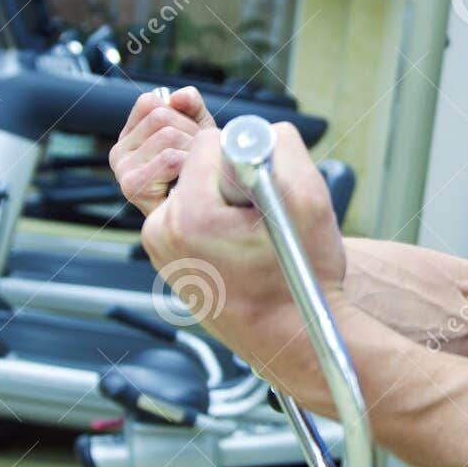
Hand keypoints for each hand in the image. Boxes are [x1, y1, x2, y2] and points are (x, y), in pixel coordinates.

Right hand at [109, 86, 214, 216]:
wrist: (202, 218)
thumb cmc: (197, 174)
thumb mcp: (195, 131)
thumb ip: (189, 106)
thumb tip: (180, 96)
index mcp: (129, 136)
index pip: (150, 102)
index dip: (179, 114)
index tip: (190, 136)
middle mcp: (119, 152)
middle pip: (161, 118)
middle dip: (190, 132)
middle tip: (199, 156)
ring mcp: (122, 170)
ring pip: (168, 136)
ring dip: (193, 150)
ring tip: (196, 168)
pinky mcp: (132, 186)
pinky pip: (169, 159)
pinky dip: (187, 166)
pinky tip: (188, 181)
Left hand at [140, 121, 345, 402]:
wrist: (291, 336)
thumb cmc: (301, 281)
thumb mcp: (309, 202)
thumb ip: (283, 147)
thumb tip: (256, 130)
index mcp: (188, 216)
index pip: (210, 143)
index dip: (247, 162)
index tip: (263, 200)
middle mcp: (161, 231)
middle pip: (196, 163)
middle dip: (233, 180)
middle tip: (259, 221)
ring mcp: (158, 246)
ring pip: (194, 185)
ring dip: (225, 198)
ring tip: (250, 237)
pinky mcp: (164, 255)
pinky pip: (189, 209)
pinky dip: (215, 216)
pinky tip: (237, 246)